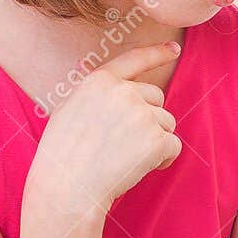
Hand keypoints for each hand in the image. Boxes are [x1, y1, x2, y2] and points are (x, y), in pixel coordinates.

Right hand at [29, 41, 183, 218]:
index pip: (134, 59)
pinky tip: (138, 169)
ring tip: (125, 158)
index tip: (174, 49)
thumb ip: (94, 94)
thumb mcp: (67, 110)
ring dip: (154, 141)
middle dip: (149, 119)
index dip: (156, 53)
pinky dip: (163, 160)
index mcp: (99, 81)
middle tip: (124, 145)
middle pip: (157, 98)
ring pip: (166, 123)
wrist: (67, 189)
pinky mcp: (156, 139)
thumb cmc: (62, 157)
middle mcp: (122, 92)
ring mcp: (141, 114)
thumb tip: (116, 86)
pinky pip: (173, 146)